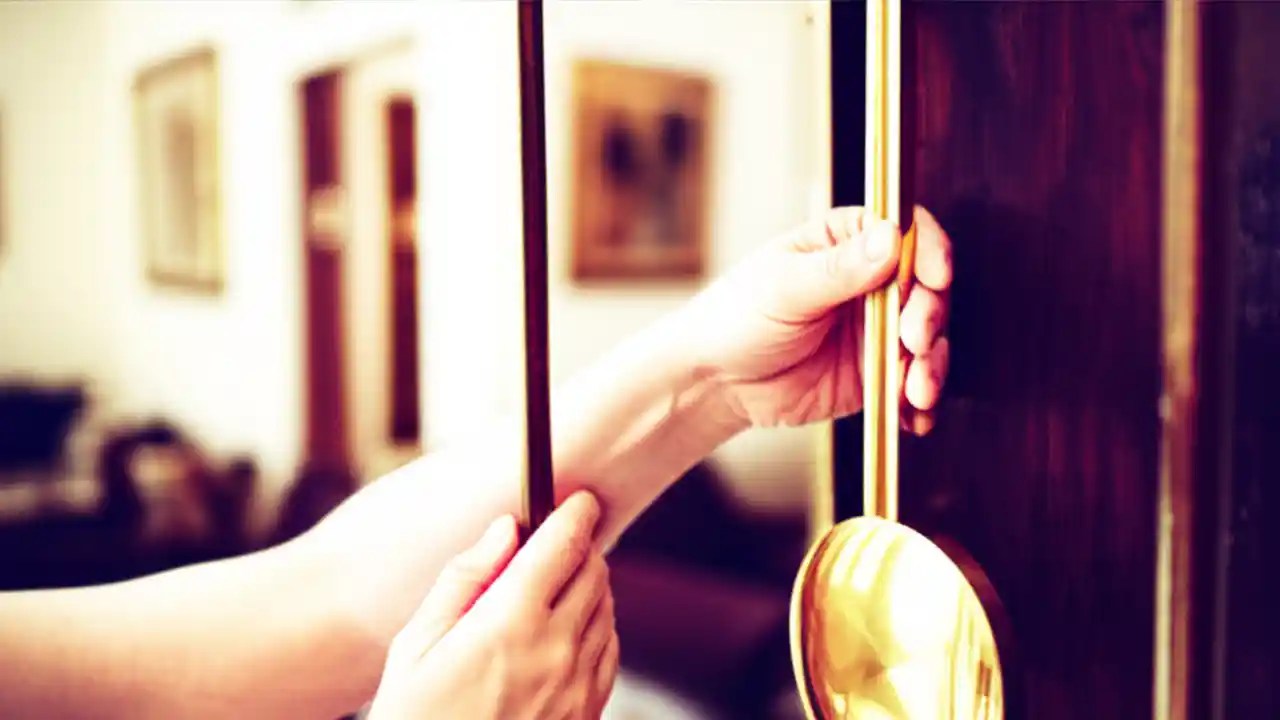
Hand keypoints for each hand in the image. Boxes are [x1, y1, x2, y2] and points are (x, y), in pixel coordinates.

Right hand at [367, 491, 619, 719]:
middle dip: (580, 546)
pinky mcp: (588, 714)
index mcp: (510, 622)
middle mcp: (555, 650)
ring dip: (589, 585)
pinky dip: (596, 627)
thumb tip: (502, 530)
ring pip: (606, 609)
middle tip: (557, 541)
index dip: (574, 512)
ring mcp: (578, 686)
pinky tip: (566, 632)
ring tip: (553, 588)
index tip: (579, 497)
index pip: (562, 545)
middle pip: (593, 571)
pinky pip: (609, 652)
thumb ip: (463, 579)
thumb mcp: (416, 646)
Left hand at [687, 205, 951, 430]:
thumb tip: (891, 239)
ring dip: (930, 365)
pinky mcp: (875, 373)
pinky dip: (920, 401)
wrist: (716, 381)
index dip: (929, 251)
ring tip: (914, 391)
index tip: (936, 277)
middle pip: (926, 288)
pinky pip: (911, 383)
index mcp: (845, 242)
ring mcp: (877, 328)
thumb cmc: (737, 317)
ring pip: (928, 339)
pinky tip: (913, 416)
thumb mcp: (784, 286)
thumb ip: (838, 269)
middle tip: (912, 341)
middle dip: (928, 316)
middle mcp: (870, 282)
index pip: (906, 231)